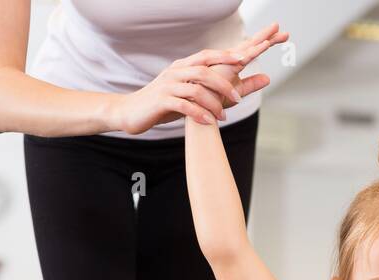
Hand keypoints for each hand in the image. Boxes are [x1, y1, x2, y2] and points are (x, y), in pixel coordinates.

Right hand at [113, 24, 286, 133]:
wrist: (131, 112)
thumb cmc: (164, 104)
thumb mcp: (188, 95)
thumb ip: (211, 92)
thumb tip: (238, 93)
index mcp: (183, 66)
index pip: (208, 56)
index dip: (227, 56)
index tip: (246, 59)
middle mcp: (176, 71)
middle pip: (205, 70)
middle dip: (224, 83)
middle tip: (238, 98)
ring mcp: (168, 85)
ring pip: (196, 89)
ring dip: (213, 103)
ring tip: (223, 117)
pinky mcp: (161, 101)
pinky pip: (184, 106)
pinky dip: (199, 114)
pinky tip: (209, 123)